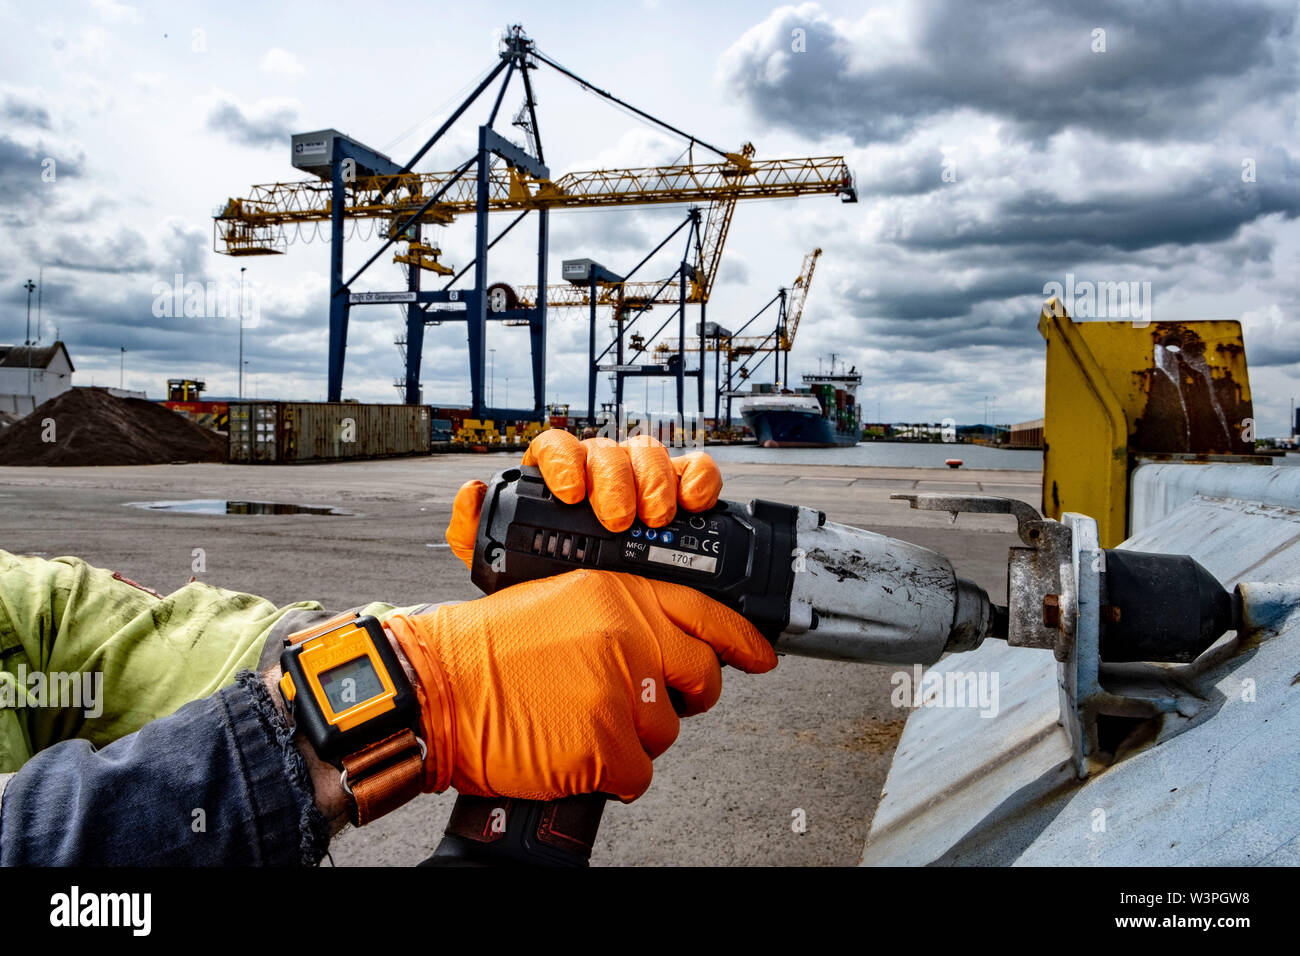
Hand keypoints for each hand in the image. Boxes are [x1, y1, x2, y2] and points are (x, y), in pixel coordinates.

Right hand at [387, 569, 776, 801]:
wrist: (437, 690)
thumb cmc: (486, 650)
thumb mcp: (561, 601)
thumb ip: (623, 616)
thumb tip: (667, 644)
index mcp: (619, 594)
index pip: (705, 613)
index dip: (740, 640)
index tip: (761, 654)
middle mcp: (629, 636)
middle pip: (701, 677)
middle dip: (688, 697)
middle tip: (658, 704)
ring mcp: (620, 691)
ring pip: (667, 731)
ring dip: (633, 738)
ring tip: (583, 723)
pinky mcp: (606, 743)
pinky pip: (638, 774)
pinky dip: (611, 775)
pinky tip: (577, 754)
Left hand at [445, 429, 722, 567]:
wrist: (602, 610)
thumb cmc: (552, 578)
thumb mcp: (504, 565)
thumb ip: (474, 530)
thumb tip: (473, 491)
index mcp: (557, 475)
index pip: (556, 446)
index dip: (563, 462)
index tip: (570, 493)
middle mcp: (599, 468)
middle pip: (606, 451)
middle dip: (614, 481)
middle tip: (618, 516)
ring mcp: (640, 474)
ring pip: (648, 451)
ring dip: (654, 480)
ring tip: (655, 516)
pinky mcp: (679, 486)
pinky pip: (692, 467)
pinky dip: (697, 478)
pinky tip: (693, 501)